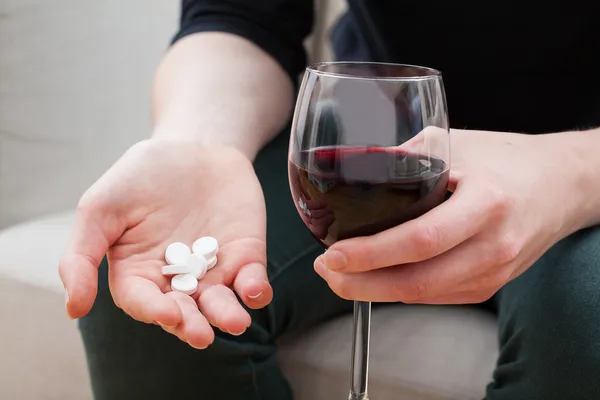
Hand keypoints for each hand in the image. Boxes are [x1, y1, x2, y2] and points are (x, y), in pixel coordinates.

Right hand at [59, 139, 271, 348]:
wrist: (191, 146)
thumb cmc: (140, 177)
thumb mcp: (100, 208)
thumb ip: (82, 256)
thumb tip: (73, 309)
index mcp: (139, 273)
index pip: (143, 302)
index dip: (153, 311)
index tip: (166, 313)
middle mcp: (177, 280)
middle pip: (184, 312)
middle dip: (193, 325)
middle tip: (201, 335)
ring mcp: (213, 270)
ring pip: (220, 303)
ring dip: (227, 315)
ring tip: (235, 322)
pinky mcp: (245, 255)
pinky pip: (251, 279)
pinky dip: (255, 288)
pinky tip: (255, 290)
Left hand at [314, 129, 580, 303]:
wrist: (561, 186)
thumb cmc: (506, 159)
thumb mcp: (456, 144)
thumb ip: (406, 156)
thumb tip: (353, 167)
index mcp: (485, 204)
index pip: (419, 240)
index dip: (371, 254)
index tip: (332, 255)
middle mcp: (493, 246)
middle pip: (417, 282)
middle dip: (361, 284)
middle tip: (326, 270)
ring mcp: (494, 273)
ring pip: (423, 296)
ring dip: (375, 291)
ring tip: (340, 275)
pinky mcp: (490, 285)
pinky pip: (437, 296)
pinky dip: (400, 290)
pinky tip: (375, 278)